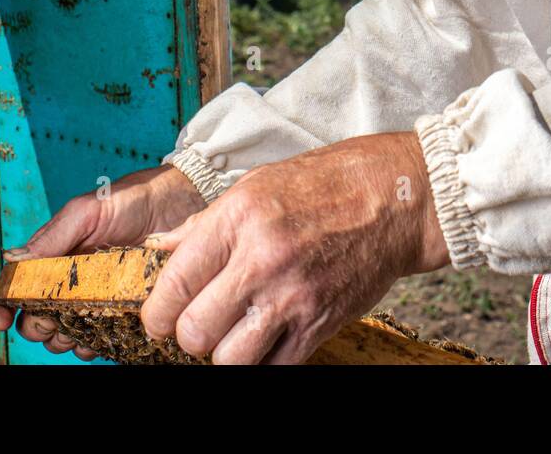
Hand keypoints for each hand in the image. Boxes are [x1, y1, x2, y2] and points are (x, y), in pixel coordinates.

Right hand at [0, 163, 204, 358]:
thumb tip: (13, 262)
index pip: (18, 286)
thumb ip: (53, 236)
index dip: (3, 305)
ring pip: (67, 333)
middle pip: (38, 317)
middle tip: (51, 322)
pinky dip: (96, 344)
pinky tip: (101, 340)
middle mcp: (72, 280)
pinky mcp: (126, 308)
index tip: (2, 319)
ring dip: (64, 340)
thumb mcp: (87, 211)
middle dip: (37, 326)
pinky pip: (104, 336)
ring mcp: (99, 296)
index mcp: (55, 256)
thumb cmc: (131, 199)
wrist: (182, 201)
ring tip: (77, 334)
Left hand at [140, 131, 449, 363]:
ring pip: (230, 360)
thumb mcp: (256, 186)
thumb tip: (160, 249)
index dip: (157, 312)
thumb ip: (206, 224)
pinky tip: (265, 338)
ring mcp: (294, 296)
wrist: (394, 198)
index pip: (174, 283)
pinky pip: (275, 367)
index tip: (160, 317)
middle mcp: (262, 259)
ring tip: (232, 333)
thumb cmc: (324, 184)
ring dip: (224, 353)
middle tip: (197, 325)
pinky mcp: (321, 322)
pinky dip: (264, 360)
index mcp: (239, 218)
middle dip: (187, 335)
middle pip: (195, 330)